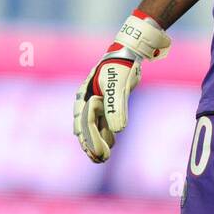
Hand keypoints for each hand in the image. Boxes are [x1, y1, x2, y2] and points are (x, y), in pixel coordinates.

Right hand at [73, 11, 170, 163]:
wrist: (129, 53)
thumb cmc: (121, 65)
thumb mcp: (119, 84)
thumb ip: (117, 106)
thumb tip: (117, 130)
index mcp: (84, 95)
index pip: (84, 122)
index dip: (91, 140)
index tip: (99, 154)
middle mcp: (87, 100)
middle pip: (84, 128)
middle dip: (90, 145)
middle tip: (99, 160)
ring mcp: (97, 102)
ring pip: (93, 127)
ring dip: (97, 142)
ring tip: (102, 159)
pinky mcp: (107, 103)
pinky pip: (102, 122)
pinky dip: (105, 134)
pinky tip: (111, 144)